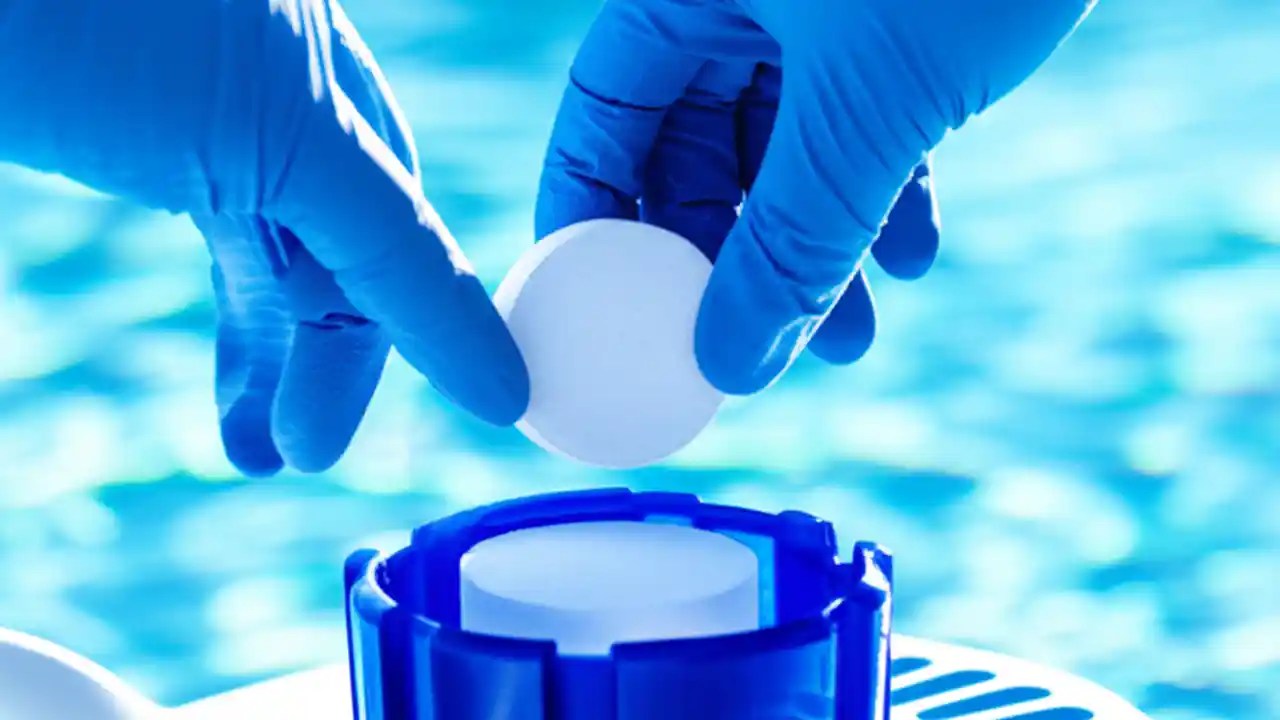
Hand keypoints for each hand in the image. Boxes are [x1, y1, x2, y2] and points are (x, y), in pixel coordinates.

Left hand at [0, 0, 528, 474]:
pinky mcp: (133, 133)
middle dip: (330, 363)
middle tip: (300, 452)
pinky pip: (224, 240)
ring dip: (274, 362)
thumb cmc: (92, 22)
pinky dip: (236, 322)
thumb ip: (397, 254)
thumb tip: (502, 387)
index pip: (405, 227)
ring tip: (254, 451)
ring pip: (281, 258)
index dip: (438, 326)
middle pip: (347, 253)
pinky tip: (236, 378)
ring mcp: (208, 114)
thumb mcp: (282, 136)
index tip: (484, 410)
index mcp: (333, 71)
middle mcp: (286, 89)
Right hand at [537, 0, 1093, 393]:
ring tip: (852, 338)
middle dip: (734, 258)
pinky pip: (865, 124)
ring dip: (818, 246)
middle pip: (699, 151)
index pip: (605, 117)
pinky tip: (913, 259)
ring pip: (789, 150)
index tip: (608, 315)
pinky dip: (884, 194)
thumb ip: (792, 241)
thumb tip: (730, 365)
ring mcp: (816, 9)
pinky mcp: (892, 23)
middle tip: (753, 349)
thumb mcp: (867, 110)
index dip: (595, 220)